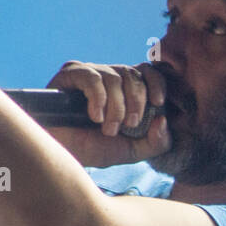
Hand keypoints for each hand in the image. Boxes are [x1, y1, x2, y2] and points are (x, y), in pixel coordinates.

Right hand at [44, 61, 170, 166]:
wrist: (61, 153)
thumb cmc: (94, 149)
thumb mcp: (132, 151)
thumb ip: (156, 142)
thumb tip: (164, 120)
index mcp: (126, 89)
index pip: (148, 71)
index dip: (157, 83)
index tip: (158, 103)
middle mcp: (110, 76)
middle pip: (134, 74)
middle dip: (136, 102)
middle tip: (128, 125)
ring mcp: (90, 72)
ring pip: (115, 77)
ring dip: (116, 107)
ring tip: (107, 128)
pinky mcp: (71, 74)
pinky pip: (93, 78)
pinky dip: (98, 99)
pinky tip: (94, 117)